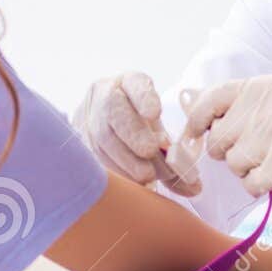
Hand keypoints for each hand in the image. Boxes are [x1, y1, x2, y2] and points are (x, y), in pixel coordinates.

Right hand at [73, 72, 200, 196]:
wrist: (105, 126)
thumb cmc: (140, 127)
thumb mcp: (158, 130)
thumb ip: (175, 155)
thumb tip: (193, 187)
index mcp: (128, 83)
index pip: (136, 83)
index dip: (144, 97)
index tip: (155, 113)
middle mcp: (103, 95)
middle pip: (114, 110)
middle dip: (134, 134)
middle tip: (151, 152)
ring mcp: (87, 117)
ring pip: (101, 136)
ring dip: (126, 159)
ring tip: (147, 175)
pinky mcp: (78, 141)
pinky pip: (94, 156)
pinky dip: (115, 171)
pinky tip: (130, 182)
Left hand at [181, 73, 271, 195]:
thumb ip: (247, 101)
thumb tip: (200, 115)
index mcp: (263, 86)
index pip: (209, 101)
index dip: (195, 121)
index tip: (194, 134)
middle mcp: (264, 109)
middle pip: (218, 140)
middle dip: (228, 149)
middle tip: (251, 149)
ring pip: (235, 164)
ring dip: (247, 168)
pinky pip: (252, 184)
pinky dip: (260, 184)